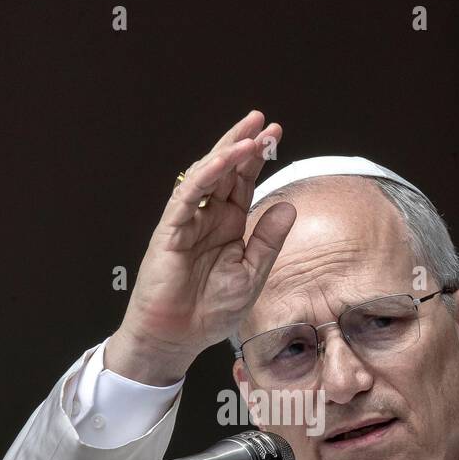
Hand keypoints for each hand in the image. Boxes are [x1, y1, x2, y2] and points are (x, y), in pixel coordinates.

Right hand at [106, 109, 296, 384]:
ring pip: (206, 175)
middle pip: (227, 170)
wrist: (178, 337)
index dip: (259, 157)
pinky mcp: (171, 230)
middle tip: (263, 122)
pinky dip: (204, 177)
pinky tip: (222, 161)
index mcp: (229, 225)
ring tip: (249, 135)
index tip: (276, 134)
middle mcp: (209, 217)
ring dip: (227, 153)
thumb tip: (288, 207)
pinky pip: (187, 196)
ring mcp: (188, 221)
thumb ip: (269, 240)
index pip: (245, 182)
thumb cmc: (210, 311)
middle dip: (244, 143)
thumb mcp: (253, 274)